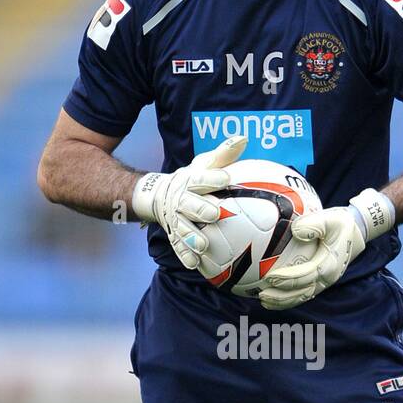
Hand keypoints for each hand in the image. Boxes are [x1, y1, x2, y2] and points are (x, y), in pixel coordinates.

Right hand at [132, 136, 246, 268]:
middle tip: (215, 214)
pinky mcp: (173, 235)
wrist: (158, 195)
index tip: (226, 178)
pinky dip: (185, 255)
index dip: (212, 178)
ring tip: (204, 245)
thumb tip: (244, 138)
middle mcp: (181, 201)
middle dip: (201, 209)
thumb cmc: (191, 180)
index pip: (200, 178)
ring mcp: (175, 219)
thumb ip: (223, 154)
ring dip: (192, 237)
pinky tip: (194, 264)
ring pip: (183, 229)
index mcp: (190, 181)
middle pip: (190, 205)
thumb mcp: (203, 164)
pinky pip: (178, 246)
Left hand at [258, 188, 395, 309]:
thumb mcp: (330, 218)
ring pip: (302, 297)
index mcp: (329, 264)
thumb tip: (296, 230)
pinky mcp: (320, 282)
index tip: (271, 278)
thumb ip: (314, 224)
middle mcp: (327, 278)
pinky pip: (303, 294)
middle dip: (281, 296)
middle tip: (262, 295)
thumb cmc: (341, 224)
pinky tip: (273, 299)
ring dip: (283, 301)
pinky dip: (288, 299)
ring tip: (263, 301)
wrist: (355, 231)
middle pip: (302, 293)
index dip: (288, 279)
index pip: (306, 275)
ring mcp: (324, 282)